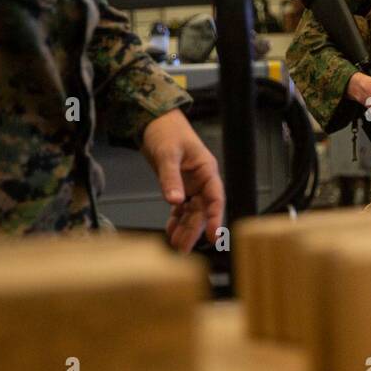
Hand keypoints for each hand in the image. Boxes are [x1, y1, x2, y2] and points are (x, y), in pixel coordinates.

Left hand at [141, 109, 225, 251]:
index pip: (216, 198)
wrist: (154, 121)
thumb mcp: (167, 154)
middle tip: (183, 249)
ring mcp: (191, 185)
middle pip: (202, 210)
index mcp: (207, 170)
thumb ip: (170, 178)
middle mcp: (202, 181)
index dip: (215, 218)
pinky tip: (170, 232)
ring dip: (185, 228)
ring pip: (191, 212)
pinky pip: (181, 209)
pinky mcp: (179, 187)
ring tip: (176, 246)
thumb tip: (174, 201)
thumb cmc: (166, 131)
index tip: (213, 236)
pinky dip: (176, 220)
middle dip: (194, 230)